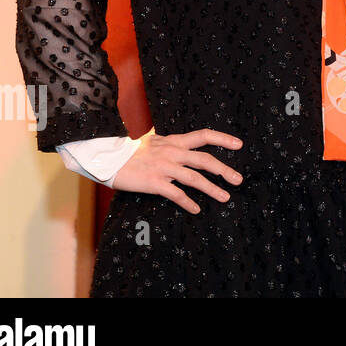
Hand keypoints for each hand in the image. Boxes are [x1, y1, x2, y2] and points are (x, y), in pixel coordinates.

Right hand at [111, 128, 243, 213]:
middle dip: (224, 170)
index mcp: (174, 141)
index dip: (223, 139)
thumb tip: (185, 149)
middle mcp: (172, 152)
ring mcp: (164, 167)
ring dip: (212, 189)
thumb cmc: (130, 151)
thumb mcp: (154, 142)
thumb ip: (171, 145)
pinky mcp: (154, 182)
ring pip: (195, 178)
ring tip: (224, 197)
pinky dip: (188, 202)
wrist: (107, 158)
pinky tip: (196, 209)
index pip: (204, 135)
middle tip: (238, 179)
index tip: (239, 145)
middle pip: (205, 160)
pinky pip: (176, 194)